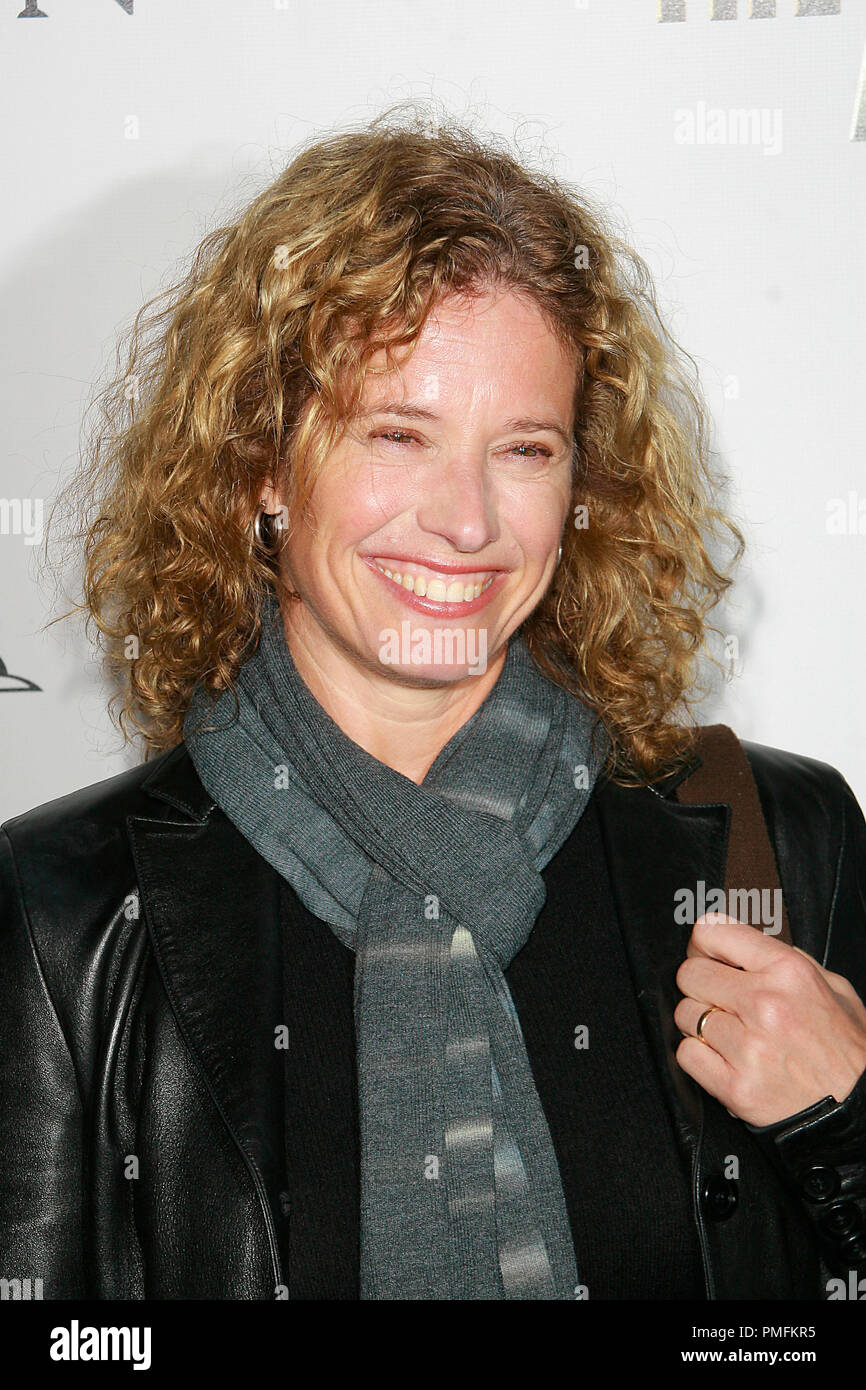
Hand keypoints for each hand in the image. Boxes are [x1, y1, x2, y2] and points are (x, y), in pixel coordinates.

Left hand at [674, 914, 865, 1126]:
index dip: (703, 943)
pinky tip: (724, 1058)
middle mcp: (765, 1004)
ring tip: (730, 1034)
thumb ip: (790, 960)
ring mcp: (748, 1047)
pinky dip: (699, 1056)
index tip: (706, 955)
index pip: (713, 932)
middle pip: (690, 974)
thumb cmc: (848, 1051)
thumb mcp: (834, 990)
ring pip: (685, 1014)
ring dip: (700, 1024)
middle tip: (720, 1000)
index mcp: (789, 972)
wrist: (857, 1112)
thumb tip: (746, 945)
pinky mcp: (734, 1086)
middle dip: (701, 985)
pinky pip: (686, 1054)